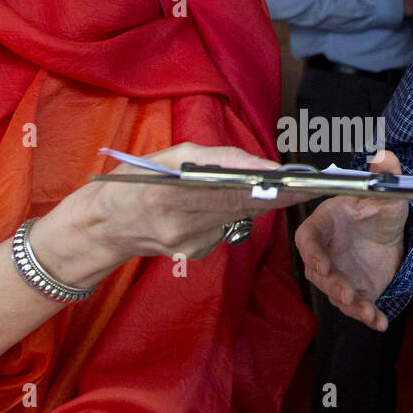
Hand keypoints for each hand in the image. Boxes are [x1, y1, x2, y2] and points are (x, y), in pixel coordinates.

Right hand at [36, 143, 303, 285]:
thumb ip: (208, 160)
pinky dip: (238, 214)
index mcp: (168, 190)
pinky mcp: (193, 253)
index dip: (259, 180)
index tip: (289, 175)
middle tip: (310, 186)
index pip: (224, 184)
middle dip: (277, 195)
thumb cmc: (132, 182)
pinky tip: (249, 204)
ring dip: (266, 203)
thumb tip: (255, 164)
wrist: (102, 227)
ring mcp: (187, 242)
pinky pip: (225, 229)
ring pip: (237, 218)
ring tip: (296, 191)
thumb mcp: (163, 159)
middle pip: (238, 205)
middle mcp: (179, 220)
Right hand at [295, 150, 408, 330]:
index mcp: (324, 224)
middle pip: (318, 272)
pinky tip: (380, 322)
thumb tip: (385, 155)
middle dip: (332, 285)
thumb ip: (386, 175)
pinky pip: (354, 306)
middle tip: (348, 294)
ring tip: (368, 312)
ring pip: (334, 293)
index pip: (308, 238)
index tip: (323, 265)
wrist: (390, 235)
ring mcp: (337, 273)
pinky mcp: (353, 290)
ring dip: (350, 305)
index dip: (311, 253)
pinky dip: (367, 316)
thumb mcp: (388, 194)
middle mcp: (325, 252)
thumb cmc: (379, 210)